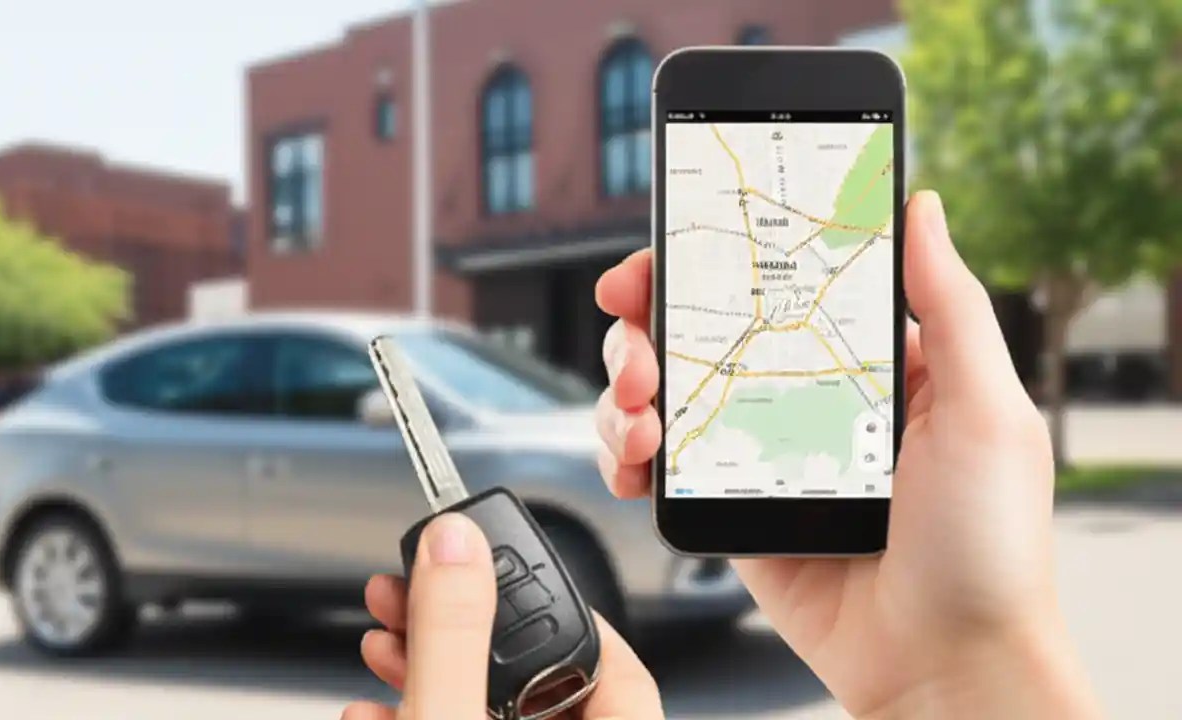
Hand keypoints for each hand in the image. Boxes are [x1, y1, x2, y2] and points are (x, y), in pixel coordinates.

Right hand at [342, 512, 663, 719]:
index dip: (560, 606)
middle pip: (539, 678)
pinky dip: (419, 716)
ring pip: (491, 710)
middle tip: (414, 597)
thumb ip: (454, 636)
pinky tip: (374, 707)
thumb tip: (457, 547)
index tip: (499, 571)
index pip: (619, 664)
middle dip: (463, 632)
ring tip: (381, 641)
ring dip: (429, 671)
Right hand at [594, 191, 1099, 718]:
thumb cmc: (985, 545)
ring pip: (661, 391)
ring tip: (634, 422)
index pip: (771, 280)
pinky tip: (629, 464)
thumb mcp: (983, 411)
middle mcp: (802, 395)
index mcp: (863, 358)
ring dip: (622, 391)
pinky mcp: (724, 507)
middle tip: (637, 353)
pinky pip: (655, 464)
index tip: (659, 256)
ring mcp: (757, 452)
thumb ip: (949, 306)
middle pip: (696, 329)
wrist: (942, 665)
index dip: (709, 260)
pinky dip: (620, 454)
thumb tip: (920, 206)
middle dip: (645, 326)